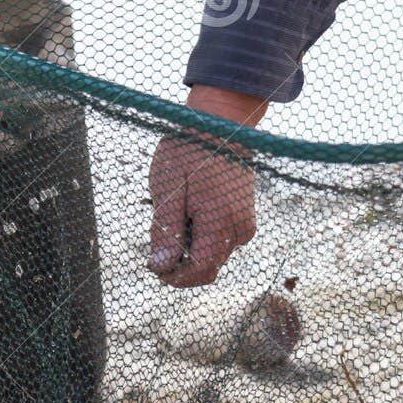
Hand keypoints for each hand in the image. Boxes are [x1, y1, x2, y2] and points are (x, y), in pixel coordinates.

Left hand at [148, 86, 267, 287]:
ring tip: (179, 216)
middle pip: (209, 268)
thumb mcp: (168, 188)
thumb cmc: (189, 152)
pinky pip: (223, 241)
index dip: (177, 277)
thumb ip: (166, 231)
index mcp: (220, 222)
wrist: (220, 126)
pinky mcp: (246, 219)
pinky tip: (192, 213)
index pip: (201, 270)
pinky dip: (205, 237)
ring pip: (215, 256)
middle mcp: (239, 230)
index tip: (157, 268)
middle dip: (183, 264)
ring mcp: (245, 225)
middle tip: (161, 242)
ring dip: (193, 249)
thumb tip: (160, 267)